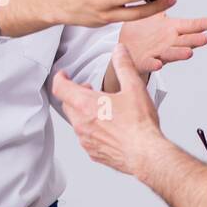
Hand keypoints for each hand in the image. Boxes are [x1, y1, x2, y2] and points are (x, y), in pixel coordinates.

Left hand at [52, 43, 167, 178]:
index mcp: (86, 105)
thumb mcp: (134, 88)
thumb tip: (119, 51)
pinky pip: (86, 138)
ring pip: (76, 122)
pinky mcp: (93, 152)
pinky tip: (108, 127)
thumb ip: (124, 66)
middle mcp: (81, 123)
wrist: (146, 155)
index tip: (64, 75)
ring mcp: (86, 140)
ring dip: (84, 112)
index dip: (60, 78)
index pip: (60, 88)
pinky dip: (91, 129)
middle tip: (89, 90)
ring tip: (102, 109)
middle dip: (75, 94)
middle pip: (67, 104)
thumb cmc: (139, 125)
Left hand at [117, 5, 206, 73]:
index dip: (200, 24)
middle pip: (184, 41)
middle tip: (205, 38)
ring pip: (171, 53)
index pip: (189, 26)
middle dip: (194, 40)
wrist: (127, 48)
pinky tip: (158, 64)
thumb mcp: (158, 7)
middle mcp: (168, 41)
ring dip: (180, 53)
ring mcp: (158, 52)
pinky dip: (154, 64)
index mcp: (172, 28)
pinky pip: (150, 63)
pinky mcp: (145, 61)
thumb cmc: (145, 29)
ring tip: (189, 53)